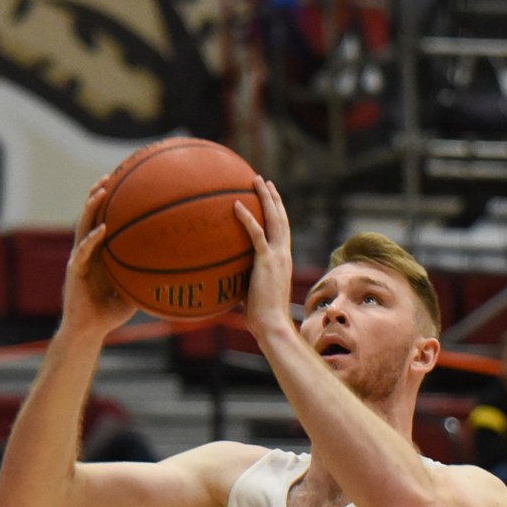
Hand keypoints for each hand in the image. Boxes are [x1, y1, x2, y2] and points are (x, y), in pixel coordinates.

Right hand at [60, 177, 137, 336]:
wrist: (89, 330)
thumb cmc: (111, 312)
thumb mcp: (136, 291)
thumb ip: (150, 278)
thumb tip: (179, 272)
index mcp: (101, 253)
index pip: (104, 220)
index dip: (111, 202)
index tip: (123, 182)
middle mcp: (89, 251)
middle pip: (91, 215)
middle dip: (98, 194)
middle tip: (110, 175)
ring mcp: (80, 259)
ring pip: (83, 227)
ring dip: (91, 208)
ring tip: (100, 191)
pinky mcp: (75, 271)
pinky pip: (84, 252)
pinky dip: (92, 240)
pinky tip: (102, 229)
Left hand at [231, 176, 295, 339]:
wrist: (272, 326)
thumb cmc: (261, 318)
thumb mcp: (250, 294)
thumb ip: (242, 281)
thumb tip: (222, 279)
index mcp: (282, 261)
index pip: (282, 231)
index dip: (277, 213)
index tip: (270, 199)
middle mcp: (283, 254)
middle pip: (281, 219)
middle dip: (273, 198)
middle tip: (264, 181)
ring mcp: (277, 256)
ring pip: (274, 219)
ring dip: (266, 198)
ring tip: (257, 181)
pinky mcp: (267, 261)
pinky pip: (256, 234)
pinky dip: (246, 218)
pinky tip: (235, 204)